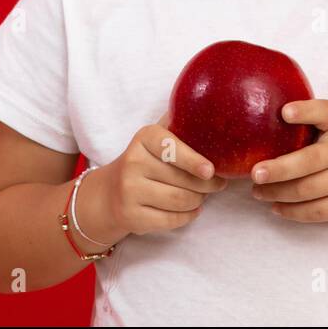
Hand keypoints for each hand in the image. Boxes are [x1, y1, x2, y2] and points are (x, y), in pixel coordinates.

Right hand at [78, 109, 228, 241]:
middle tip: (217, 183)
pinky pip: (171, 220)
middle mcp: (132, 163)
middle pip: (182, 179)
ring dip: (198, 200)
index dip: (193, 160)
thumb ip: (180, 123)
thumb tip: (212, 108)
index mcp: (143, 138)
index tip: (210, 170)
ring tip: (202, 195)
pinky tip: (191, 209)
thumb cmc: (147, 161)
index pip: (171, 148)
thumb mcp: (158, 138)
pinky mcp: (131, 217)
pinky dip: (188, 216)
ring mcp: (129, 191)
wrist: (111, 192)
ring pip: (179, 200)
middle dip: (207, 185)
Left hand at [249, 97, 327, 223]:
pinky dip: (291, 211)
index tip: (284, 112)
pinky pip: (315, 212)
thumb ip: (308, 122)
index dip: (305, 111)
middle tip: (254, 173)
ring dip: (277, 193)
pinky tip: (275, 206)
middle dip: (278, 169)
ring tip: (257, 191)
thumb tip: (256, 121)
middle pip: (309, 161)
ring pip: (306, 190)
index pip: (324, 112)